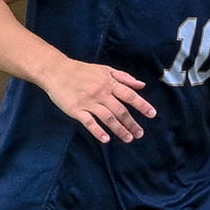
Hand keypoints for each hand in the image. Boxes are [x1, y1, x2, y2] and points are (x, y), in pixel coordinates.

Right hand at [40, 59, 155, 142]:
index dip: (142, 105)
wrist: (56, 71)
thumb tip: (142, 85)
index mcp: (109, 83)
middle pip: (120, 110)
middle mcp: (100, 93)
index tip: (152, 114)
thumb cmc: (82, 71)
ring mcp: (88, 102)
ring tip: (128, 138)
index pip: (129, 95)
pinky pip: (89, 122)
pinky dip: (98, 131)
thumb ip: (124, 77)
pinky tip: (106, 139)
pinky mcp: (76, 110)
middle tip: (140, 134)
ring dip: (119, 129)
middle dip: (132, 123)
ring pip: (107, 118)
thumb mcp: (105, 70)